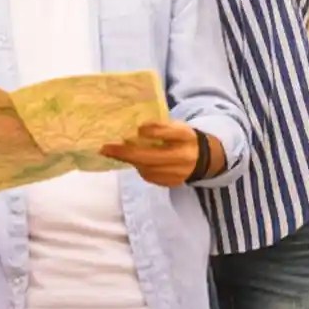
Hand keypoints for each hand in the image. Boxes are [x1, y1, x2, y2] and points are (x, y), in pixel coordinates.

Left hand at [98, 121, 219, 187]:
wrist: (203, 159)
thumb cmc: (182, 138)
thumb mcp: (176, 126)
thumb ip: (159, 126)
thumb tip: (133, 128)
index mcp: (185, 136)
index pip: (168, 133)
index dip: (152, 131)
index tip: (137, 128)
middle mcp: (183, 156)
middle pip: (151, 156)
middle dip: (125, 153)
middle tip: (105, 148)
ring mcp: (178, 172)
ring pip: (147, 168)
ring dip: (129, 161)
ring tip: (115, 153)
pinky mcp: (172, 183)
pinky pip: (150, 176)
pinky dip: (139, 168)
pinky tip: (134, 161)